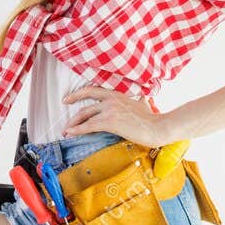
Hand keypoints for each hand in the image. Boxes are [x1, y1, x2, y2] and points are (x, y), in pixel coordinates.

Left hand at [61, 89, 191, 178]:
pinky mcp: (110, 121)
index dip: (77, 94)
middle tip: (65, 124)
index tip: (67, 99)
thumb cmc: (153, 119)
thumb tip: (145, 98)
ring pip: (85, 116)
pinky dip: (77, 129)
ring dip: (73, 125)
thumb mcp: (145, 104)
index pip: (92, 90)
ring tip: (66, 132)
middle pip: (85, 106)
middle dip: (73, 116)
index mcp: (117, 94)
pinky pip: (89, 126)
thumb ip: (141, 101)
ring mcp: (110, 110)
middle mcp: (111, 100)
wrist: (158, 127)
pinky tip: (71, 133)